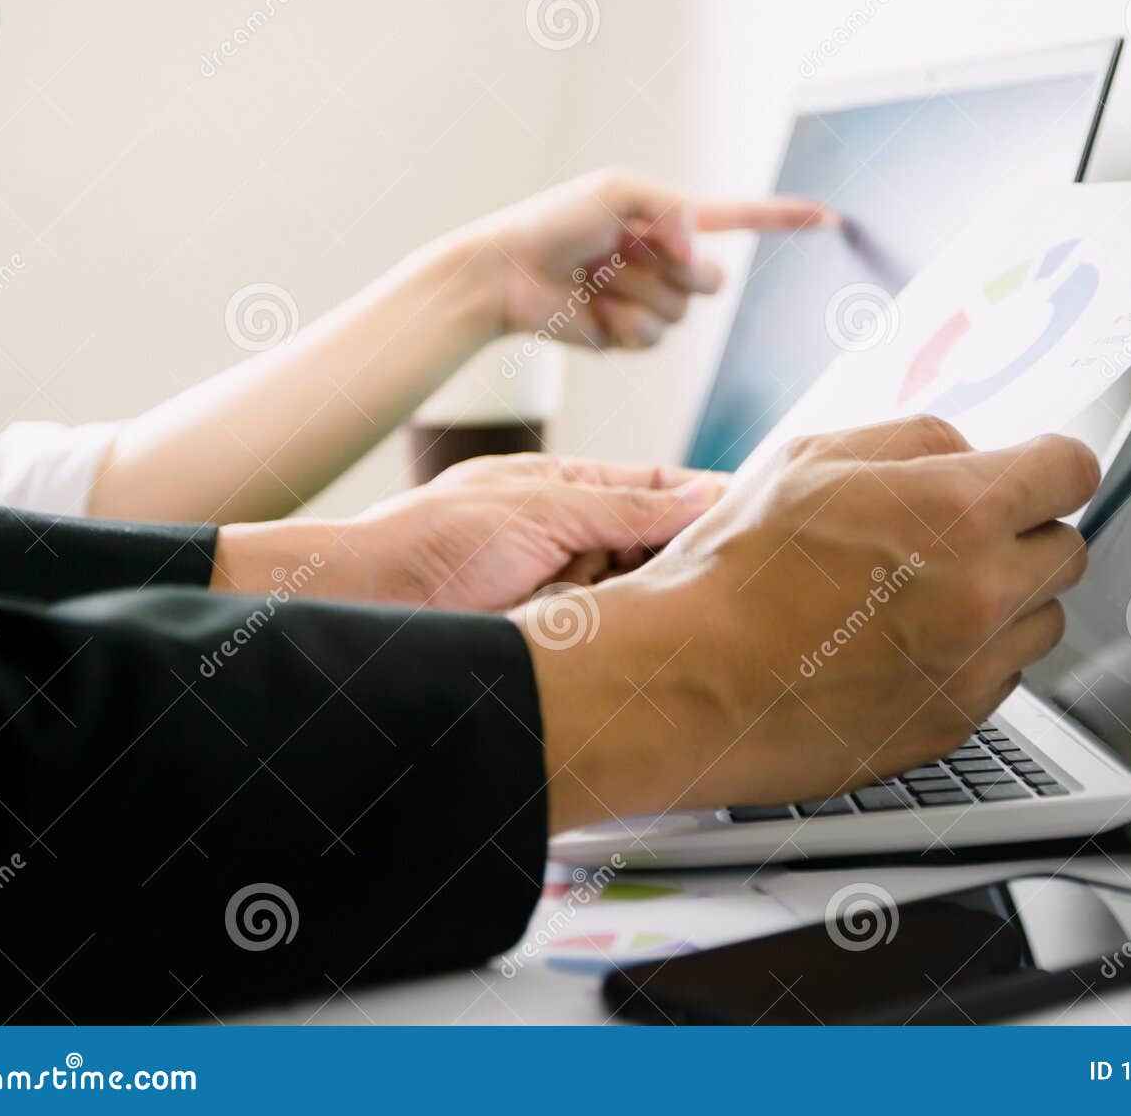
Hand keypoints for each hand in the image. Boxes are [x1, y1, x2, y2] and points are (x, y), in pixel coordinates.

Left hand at [209, 454, 722, 611]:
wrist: (371, 605)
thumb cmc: (435, 540)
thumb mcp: (542, 508)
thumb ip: (629, 505)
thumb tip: (703, 494)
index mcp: (569, 489)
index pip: (660, 486)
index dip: (708, 498)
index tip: (759, 512)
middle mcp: (573, 538)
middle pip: (658, 544)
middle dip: (693, 556)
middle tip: (748, 571)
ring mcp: (565, 590)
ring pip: (641, 595)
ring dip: (663, 601)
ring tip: (707, 610)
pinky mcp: (556, 638)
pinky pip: (612, 636)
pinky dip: (632, 638)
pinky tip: (659, 644)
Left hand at [465, 168, 837, 348]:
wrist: (506, 272)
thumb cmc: (553, 222)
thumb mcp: (618, 191)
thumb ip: (672, 208)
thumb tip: (695, 253)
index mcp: (667, 221)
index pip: (738, 219)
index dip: (782, 219)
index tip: (829, 217)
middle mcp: (663, 263)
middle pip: (713, 281)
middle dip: (678, 269)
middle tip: (630, 252)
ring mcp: (647, 302)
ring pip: (680, 312)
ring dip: (635, 293)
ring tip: (594, 277)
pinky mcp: (626, 337)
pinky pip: (652, 338)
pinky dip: (622, 322)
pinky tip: (592, 309)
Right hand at [520, 417, 1100, 831]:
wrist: (686, 686)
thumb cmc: (732, 575)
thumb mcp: (810, 459)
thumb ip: (915, 441)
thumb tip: (973, 451)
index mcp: (958, 512)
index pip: (1072, 470)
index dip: (1047, 465)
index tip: (1032, 474)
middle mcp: (984, 595)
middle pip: (1068, 550)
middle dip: (1024, 534)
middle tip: (958, 536)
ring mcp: (972, 670)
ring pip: (1041, 622)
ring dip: (1003, 602)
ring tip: (919, 598)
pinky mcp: (950, 727)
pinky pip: (998, 681)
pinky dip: (968, 660)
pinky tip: (897, 648)